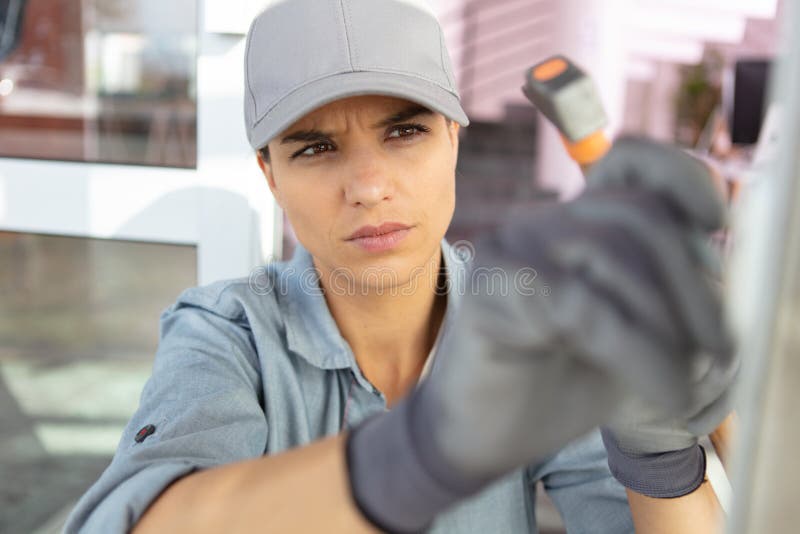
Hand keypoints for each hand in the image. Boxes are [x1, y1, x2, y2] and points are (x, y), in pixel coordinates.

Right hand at [345, 137, 730, 532]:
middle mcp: (541, 224)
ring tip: (685, 386)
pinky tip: (661, 394)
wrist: (477, 436)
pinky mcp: (489, 287)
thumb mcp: (628, 340)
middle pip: (638, 215)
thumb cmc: (551, 385)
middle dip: (693, 288)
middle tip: (720, 354)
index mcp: (575, 228)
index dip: (681, 175)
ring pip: (610, 253)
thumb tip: (723, 280)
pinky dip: (637, 353)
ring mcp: (509, 248)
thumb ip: (667, 302)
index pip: (628, 162)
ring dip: (665, 329)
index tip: (718, 222)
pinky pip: (582, 305)